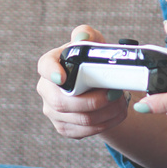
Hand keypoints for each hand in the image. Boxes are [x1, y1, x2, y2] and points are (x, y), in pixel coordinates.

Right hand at [36, 25, 130, 139]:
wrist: (98, 85)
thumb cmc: (92, 61)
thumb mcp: (93, 43)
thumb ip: (87, 34)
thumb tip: (82, 36)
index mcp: (50, 65)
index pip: (44, 66)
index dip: (52, 72)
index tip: (63, 77)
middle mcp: (47, 89)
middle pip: (62, 102)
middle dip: (92, 101)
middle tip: (114, 93)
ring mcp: (53, 112)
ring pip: (79, 120)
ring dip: (105, 113)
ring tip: (122, 102)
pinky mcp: (65, 128)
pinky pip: (84, 132)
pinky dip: (106, 124)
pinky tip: (118, 113)